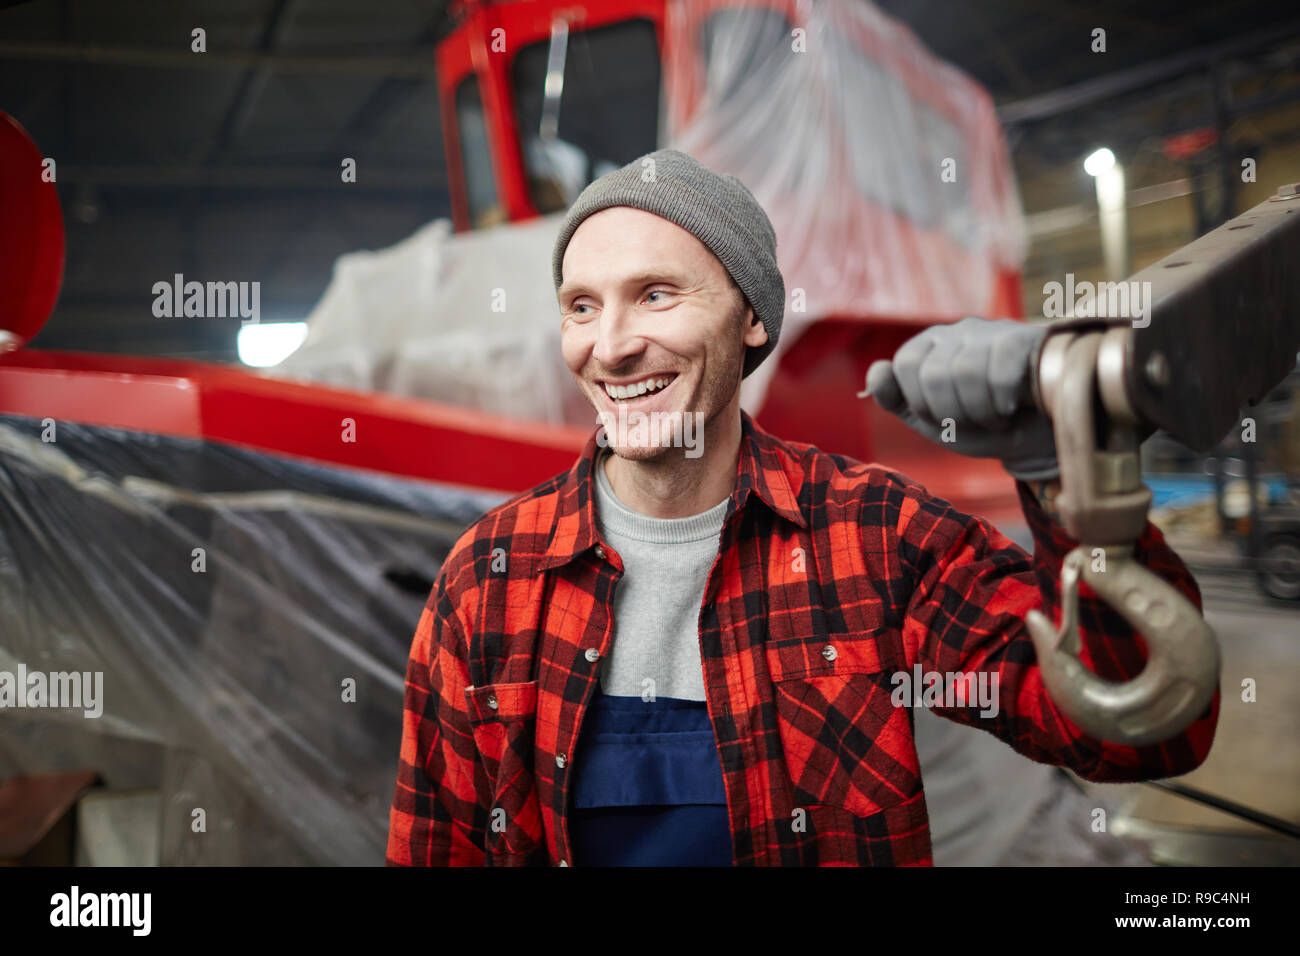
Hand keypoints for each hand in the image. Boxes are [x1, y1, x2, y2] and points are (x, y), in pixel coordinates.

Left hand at [861, 316, 1058, 480]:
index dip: (921, 402)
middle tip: (973, 420)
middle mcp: (958, 331)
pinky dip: (1002, 402)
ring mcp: (992, 331)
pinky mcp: (1025, 340)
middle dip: (952, 412)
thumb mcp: (932, 420)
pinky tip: (1012, 407)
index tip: (942, 417)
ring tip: (994, 417)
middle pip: (933, 373)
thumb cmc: (983, 424)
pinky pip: (1000, 371)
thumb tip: (876, 373)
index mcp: (930, 346)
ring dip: (980, 411)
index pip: (905, 365)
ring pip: (966, 372)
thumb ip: (897, 399)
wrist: (1039, 436)